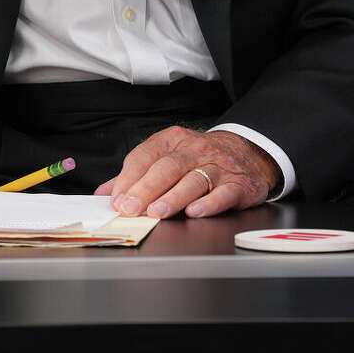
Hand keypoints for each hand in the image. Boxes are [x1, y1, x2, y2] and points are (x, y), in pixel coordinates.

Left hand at [97, 127, 279, 219]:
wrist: (249, 153)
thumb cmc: (201, 158)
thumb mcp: (167, 157)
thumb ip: (136, 175)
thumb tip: (104, 193)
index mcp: (173, 141)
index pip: (146, 156)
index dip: (129, 178)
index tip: (117, 199)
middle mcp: (196, 150)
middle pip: (168, 167)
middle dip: (147, 188)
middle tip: (131, 207)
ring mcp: (219, 166)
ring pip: (194, 180)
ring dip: (174, 197)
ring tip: (158, 212)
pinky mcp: (239, 184)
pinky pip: (224, 193)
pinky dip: (209, 203)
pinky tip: (195, 212)